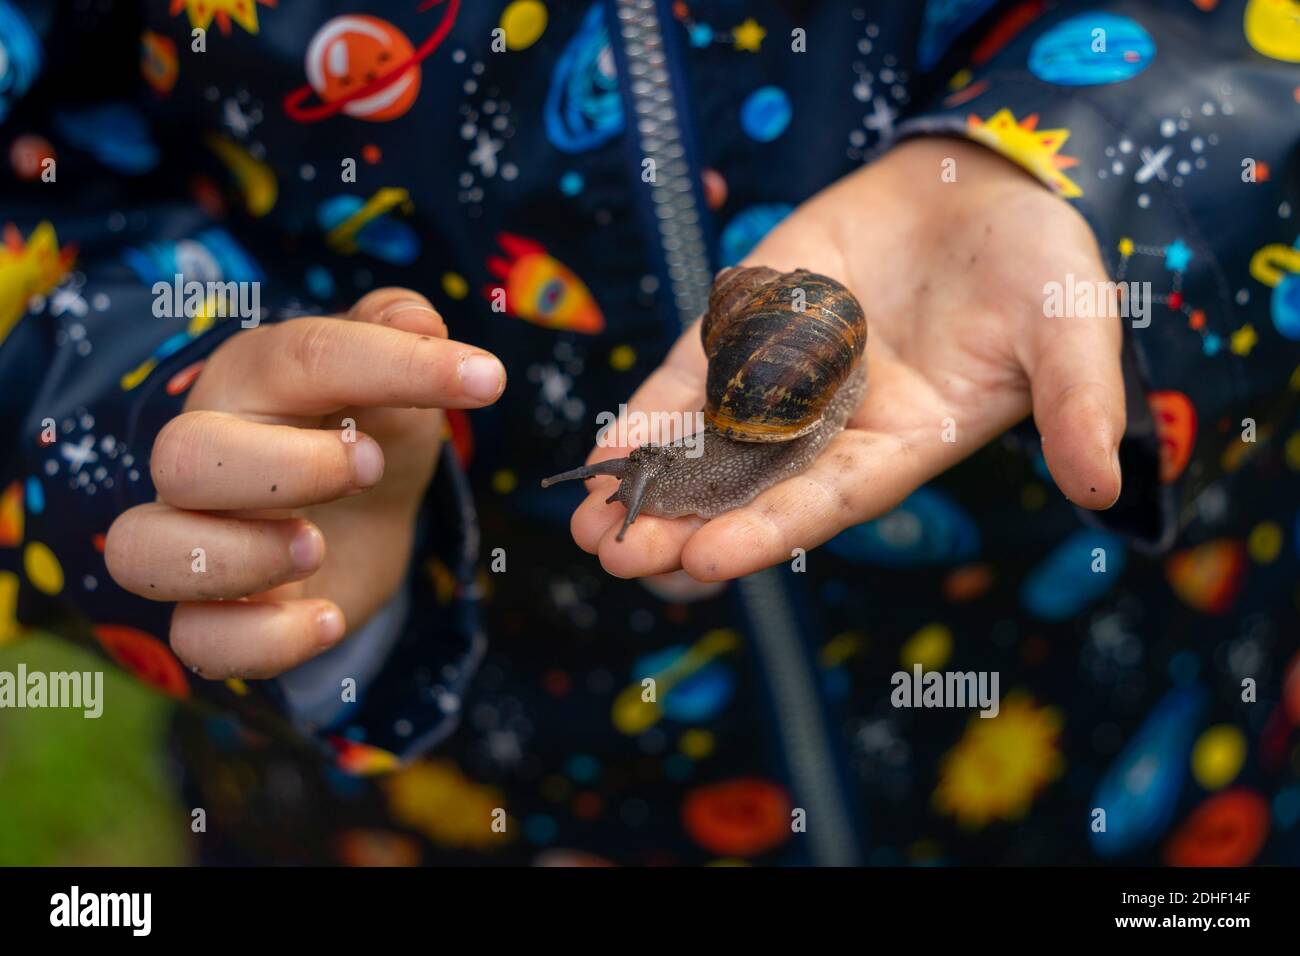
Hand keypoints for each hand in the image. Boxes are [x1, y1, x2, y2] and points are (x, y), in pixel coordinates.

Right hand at [105, 289, 506, 677]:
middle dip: (284, 468)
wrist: (358, 523)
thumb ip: (401, 331)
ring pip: (143, 552)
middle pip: (179, 456)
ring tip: (318, 546)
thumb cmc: (366, 433)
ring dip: (241, 556)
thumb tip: (418, 320)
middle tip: (369, 469)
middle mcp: (204, 455)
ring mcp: (194, 539)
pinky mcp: (212, 615)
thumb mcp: (395, 380)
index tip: (486, 380)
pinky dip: (263, 641)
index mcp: (253, 381)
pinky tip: (328, 619)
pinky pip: (197, 640)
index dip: (394, 364)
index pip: (302, 356)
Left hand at [571, 137, 1125, 579]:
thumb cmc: (1035, 262)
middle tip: (617, 557)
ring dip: (649, 486)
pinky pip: (694, 378)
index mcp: (901, 444)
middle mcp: (833, 428)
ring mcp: (785, 381)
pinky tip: (605, 448)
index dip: (767, 531)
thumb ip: (1079, 401)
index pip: (826, 501)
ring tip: (589, 528)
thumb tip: (1107, 489)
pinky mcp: (750, 330)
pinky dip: (651, 414)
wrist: (978, 188)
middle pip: (749, 491)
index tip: (703, 560)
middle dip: (682, 526)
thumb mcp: (1070, 324)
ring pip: (707, 447)